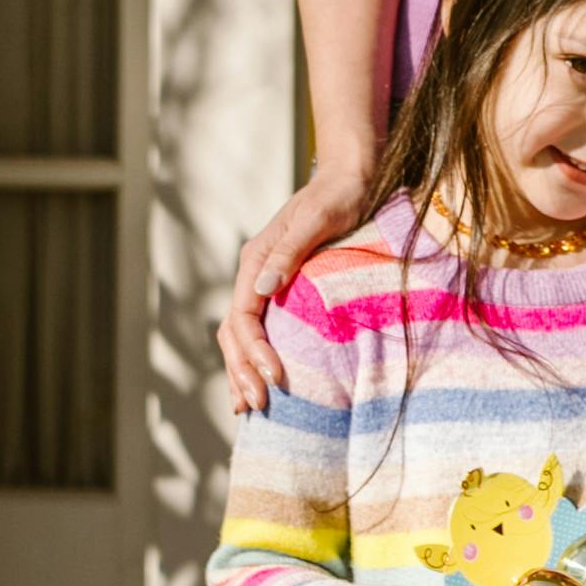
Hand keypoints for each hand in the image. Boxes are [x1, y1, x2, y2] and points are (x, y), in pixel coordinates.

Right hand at [219, 159, 376, 412]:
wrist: (352, 177)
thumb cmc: (340, 196)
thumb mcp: (318, 220)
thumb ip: (289, 253)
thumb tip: (263, 289)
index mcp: (256, 260)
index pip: (242, 317)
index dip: (254, 352)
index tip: (275, 379)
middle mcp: (254, 272)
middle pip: (234, 332)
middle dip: (241, 371)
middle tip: (258, 407)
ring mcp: (266, 282)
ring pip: (240, 335)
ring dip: (241, 370)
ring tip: (248, 408)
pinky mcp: (282, 288)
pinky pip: (259, 329)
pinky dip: (254, 357)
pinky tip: (261, 381)